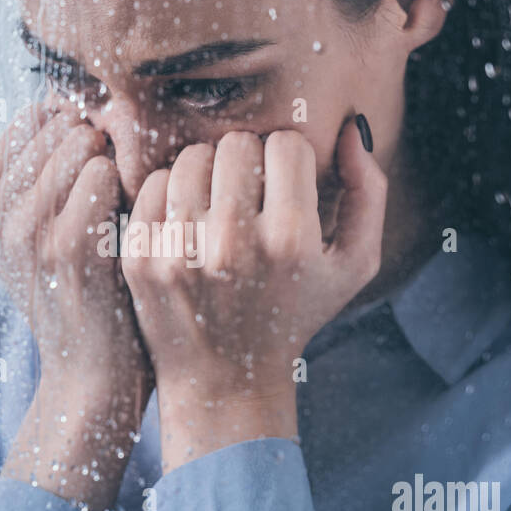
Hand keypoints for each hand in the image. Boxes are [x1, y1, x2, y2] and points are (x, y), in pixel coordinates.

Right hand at [0, 97, 150, 506]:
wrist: (92, 374)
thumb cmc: (85, 291)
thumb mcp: (46, 231)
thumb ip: (48, 170)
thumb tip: (76, 101)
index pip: (29, 119)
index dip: (76, 123)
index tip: (103, 154)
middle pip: (52, 124)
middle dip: (96, 132)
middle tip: (126, 170)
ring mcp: (22, 231)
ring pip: (75, 143)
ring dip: (115, 156)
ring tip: (132, 192)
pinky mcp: (63, 248)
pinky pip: (100, 174)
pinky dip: (128, 184)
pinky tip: (137, 211)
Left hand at [121, 122, 386, 471]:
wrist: (226, 380)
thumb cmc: (296, 313)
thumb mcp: (354, 265)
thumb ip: (369, 193)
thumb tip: (349, 130)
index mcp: (291, 241)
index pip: (286, 144)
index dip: (289, 159)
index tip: (284, 186)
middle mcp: (234, 244)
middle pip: (236, 145)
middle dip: (247, 161)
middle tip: (249, 194)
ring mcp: (181, 253)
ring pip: (190, 158)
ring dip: (206, 172)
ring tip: (216, 204)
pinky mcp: (141, 260)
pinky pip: (152, 185)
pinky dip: (169, 194)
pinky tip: (186, 221)